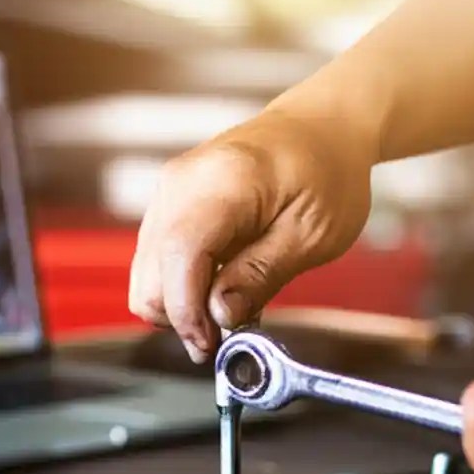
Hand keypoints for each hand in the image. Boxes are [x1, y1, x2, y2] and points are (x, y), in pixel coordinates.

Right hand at [127, 105, 377, 362]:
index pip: (179, 258)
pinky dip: (181, 284)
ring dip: (181, 304)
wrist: (320, 128)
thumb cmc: (326, 172)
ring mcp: (168, 192)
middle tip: (228, 334)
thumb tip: (218, 317)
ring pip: (146, 274)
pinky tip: (219, 286)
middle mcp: (180, 184)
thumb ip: (261, 276)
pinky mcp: (168, 204)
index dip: (187, 312)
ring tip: (229, 308)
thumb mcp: (313, 234)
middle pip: (150, 275)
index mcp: (221, 184)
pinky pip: (156, 260)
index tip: (211, 344)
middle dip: (183, 315)